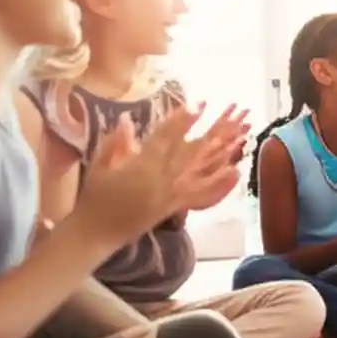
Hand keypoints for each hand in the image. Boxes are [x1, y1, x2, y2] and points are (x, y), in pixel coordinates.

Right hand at [75, 104, 238, 246]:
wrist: (98, 232)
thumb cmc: (95, 196)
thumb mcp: (100, 165)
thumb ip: (116, 142)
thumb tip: (126, 119)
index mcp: (141, 168)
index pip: (165, 139)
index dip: (182, 121)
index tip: (198, 105)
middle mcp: (162, 181)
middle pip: (192, 152)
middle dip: (212, 131)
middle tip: (231, 113)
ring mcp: (172, 195)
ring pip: (202, 170)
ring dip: (223, 153)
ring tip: (241, 136)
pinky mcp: (177, 206)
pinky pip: (203, 193)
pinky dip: (220, 182)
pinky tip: (234, 171)